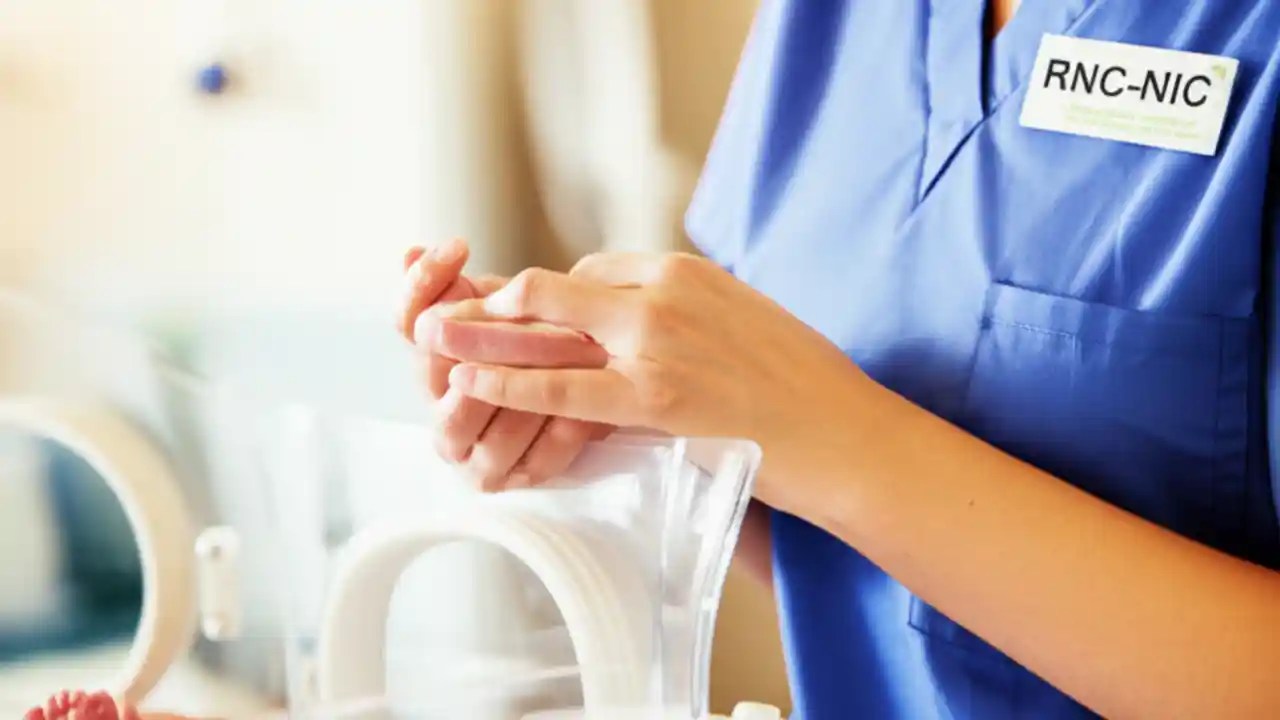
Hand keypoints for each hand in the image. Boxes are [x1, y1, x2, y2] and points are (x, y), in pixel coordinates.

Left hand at [427, 252, 875, 512]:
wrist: (844, 431)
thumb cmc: (802, 383)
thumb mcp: (739, 318)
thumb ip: (683, 311)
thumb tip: (643, 320)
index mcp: (683, 269)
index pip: (589, 270)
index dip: (548, 300)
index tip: (524, 320)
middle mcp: (663, 292)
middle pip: (555, 288)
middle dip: (496, 303)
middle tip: (447, 315)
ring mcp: (656, 342)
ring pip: (548, 328)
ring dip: (481, 332)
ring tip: (431, 338)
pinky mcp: (654, 397)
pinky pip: (563, 385)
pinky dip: (510, 380)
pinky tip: (472, 382)